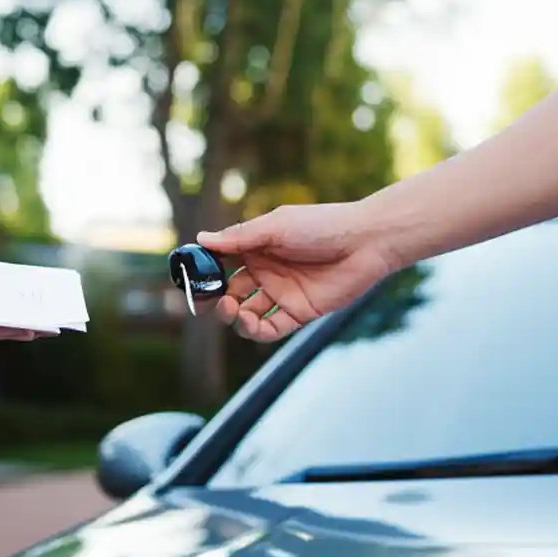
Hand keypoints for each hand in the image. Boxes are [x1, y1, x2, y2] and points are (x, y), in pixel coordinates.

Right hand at [198, 202, 401, 341]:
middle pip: (230, 293)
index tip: (191, 281)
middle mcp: (266, 272)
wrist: (366, 242)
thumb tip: (202, 239)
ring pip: (248, 314)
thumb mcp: (276, 226)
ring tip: (235, 311)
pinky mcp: (300, 312)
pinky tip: (252, 323)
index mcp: (257, 248)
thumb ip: (239, 237)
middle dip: (215, 301)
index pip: (222, 265)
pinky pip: (272, 328)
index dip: (205, 275)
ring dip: (234, 317)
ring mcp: (282, 293)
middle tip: (212, 302)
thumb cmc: (322, 225)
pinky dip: (257, 331)